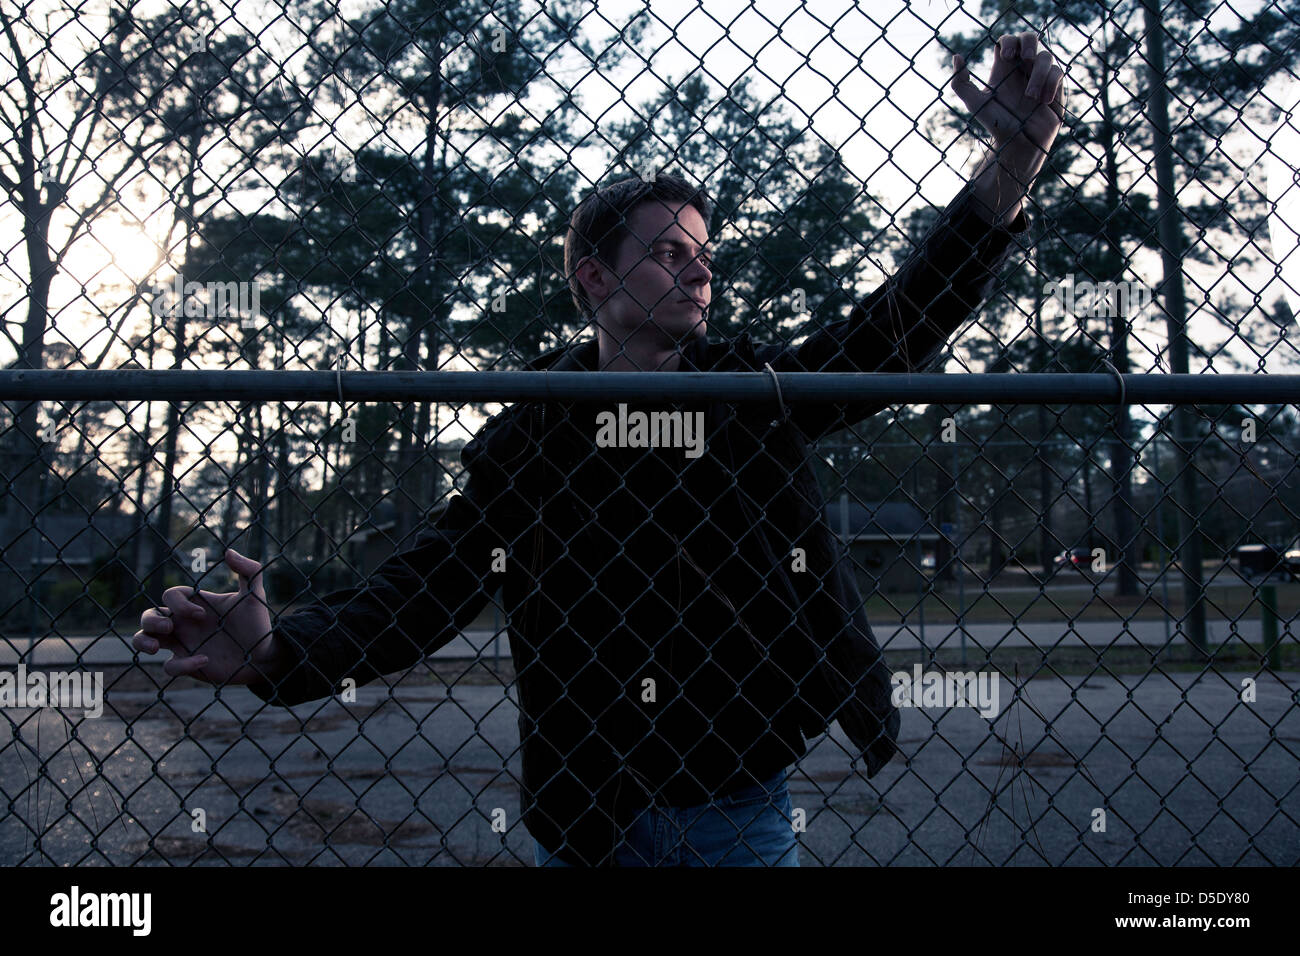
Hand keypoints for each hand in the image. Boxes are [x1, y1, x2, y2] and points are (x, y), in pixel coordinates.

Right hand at [133, 548, 275, 684]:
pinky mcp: (188, 664)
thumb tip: (229, 551)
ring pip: (144, 640)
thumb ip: (248, 571)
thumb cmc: (256, 623)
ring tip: (154, 648)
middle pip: (149, 616)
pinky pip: (169, 666)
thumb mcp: (254, 596)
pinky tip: (204, 661)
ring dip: (141, 642)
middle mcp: (185, 623)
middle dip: (150, 621)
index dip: (179, 603)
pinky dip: (181, 665)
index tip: (202, 615)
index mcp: (196, 604)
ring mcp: (183, 644)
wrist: (263, 655)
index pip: (171, 595)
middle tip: (168, 628)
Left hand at [949, 33, 1067, 225]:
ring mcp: (1040, 77)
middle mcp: (1022, 70)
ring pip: (1046, 57)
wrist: (1018, 145)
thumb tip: (957, 57)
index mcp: (1004, 69)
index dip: (1009, 41)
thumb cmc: (996, 125)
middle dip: (1029, 43)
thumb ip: (961, 83)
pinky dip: (1051, 83)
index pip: (1008, 41)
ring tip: (1031, 97)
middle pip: (1030, 38)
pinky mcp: (1055, 87)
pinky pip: (1058, 72)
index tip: (1006, 56)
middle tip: (1025, 58)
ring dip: (1039, 74)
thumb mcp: (975, 104)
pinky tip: (1044, 101)